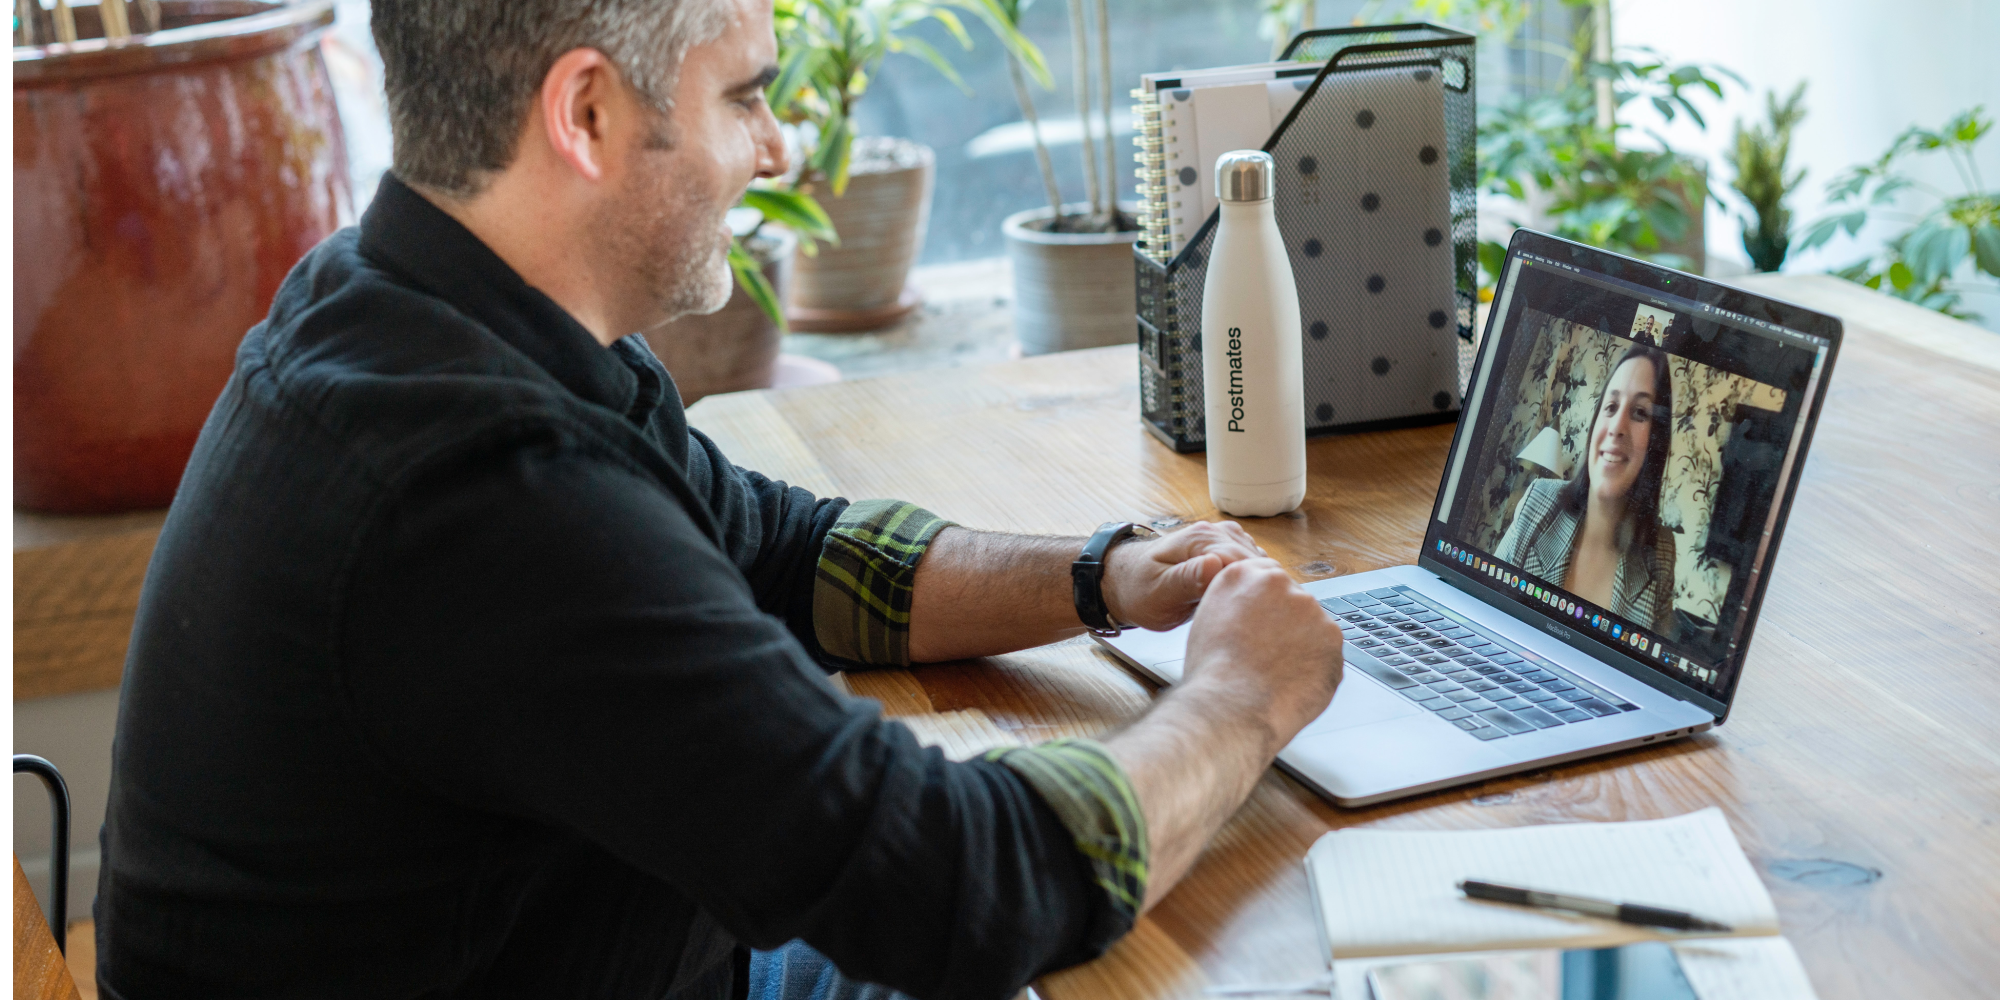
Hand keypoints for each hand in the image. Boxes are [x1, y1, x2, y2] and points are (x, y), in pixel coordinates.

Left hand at [1100, 521, 1264, 631]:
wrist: (1126, 582)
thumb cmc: (1138, 590)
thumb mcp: (1159, 592)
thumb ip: (1187, 579)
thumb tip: (1215, 565)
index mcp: (1201, 538)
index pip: (1244, 562)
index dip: (1253, 591)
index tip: (1254, 615)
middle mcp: (1216, 533)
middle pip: (1256, 563)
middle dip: (1258, 591)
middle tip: (1252, 621)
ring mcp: (1224, 540)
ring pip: (1259, 565)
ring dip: (1257, 588)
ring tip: (1248, 614)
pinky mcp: (1227, 551)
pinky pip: (1252, 568)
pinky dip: (1252, 584)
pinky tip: (1243, 604)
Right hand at [1179, 558, 1343, 747]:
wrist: (1231, 706)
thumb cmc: (1213, 674)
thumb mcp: (1208, 620)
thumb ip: (1235, 603)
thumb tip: (1253, 609)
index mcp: (1243, 574)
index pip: (1267, 578)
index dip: (1266, 606)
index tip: (1265, 624)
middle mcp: (1280, 583)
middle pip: (1292, 599)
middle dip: (1286, 625)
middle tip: (1268, 655)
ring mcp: (1310, 609)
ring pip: (1312, 626)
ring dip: (1302, 645)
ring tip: (1276, 673)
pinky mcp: (1332, 636)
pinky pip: (1326, 651)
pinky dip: (1316, 666)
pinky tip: (1293, 682)